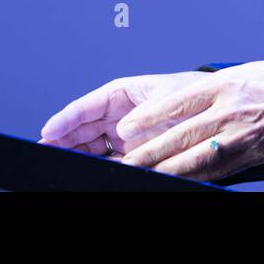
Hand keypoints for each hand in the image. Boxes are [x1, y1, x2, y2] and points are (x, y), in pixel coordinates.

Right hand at [38, 71, 206, 158]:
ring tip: (61, 162)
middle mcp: (120, 114)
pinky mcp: (134, 153)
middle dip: (64, 139)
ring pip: (91, 146)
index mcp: (123, 93)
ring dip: (76, 154)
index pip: (88, 106)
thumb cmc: (194, 95)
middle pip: (83, 128)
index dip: (66, 118)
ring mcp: (124, 135)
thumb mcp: (168, 99)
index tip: (49, 130)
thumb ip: (144, 115)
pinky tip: (88, 170)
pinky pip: (110, 160)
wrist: (217, 112)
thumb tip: (122, 132)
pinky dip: (98, 166)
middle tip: (46, 151)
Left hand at [116, 59, 263, 180]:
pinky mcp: (250, 154)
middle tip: (126, 160)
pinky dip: (193, 176)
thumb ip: (212, 89)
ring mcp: (241, 136)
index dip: (149, 117)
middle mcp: (231, 110)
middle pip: (181, 135)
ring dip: (165, 168)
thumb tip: (179, 107)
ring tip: (143, 173)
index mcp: (227, 83)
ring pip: (194, 158)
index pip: (178, 102)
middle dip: (149, 151)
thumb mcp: (245, 72)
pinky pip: (215, 170)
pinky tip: (176, 179)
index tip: (127, 128)